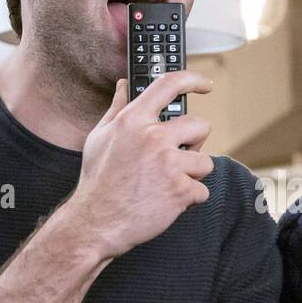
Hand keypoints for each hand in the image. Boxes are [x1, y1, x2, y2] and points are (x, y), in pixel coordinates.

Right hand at [65, 71, 214, 260]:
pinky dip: (189, 199)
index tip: (204, 84)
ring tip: (167, 182)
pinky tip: (167, 200)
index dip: (192, 80)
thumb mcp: (100, 137)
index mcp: (133, 120)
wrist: (96, 222)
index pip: (169, 84)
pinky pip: (202, 190)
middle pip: (200, 126)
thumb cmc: (98, 181)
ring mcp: (168, 164)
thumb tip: (123, 85)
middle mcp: (153, 138)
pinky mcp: (180, 190)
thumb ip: (117, 108)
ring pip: (205, 162)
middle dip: (193, 143)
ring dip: (192, 174)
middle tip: (177, 157)